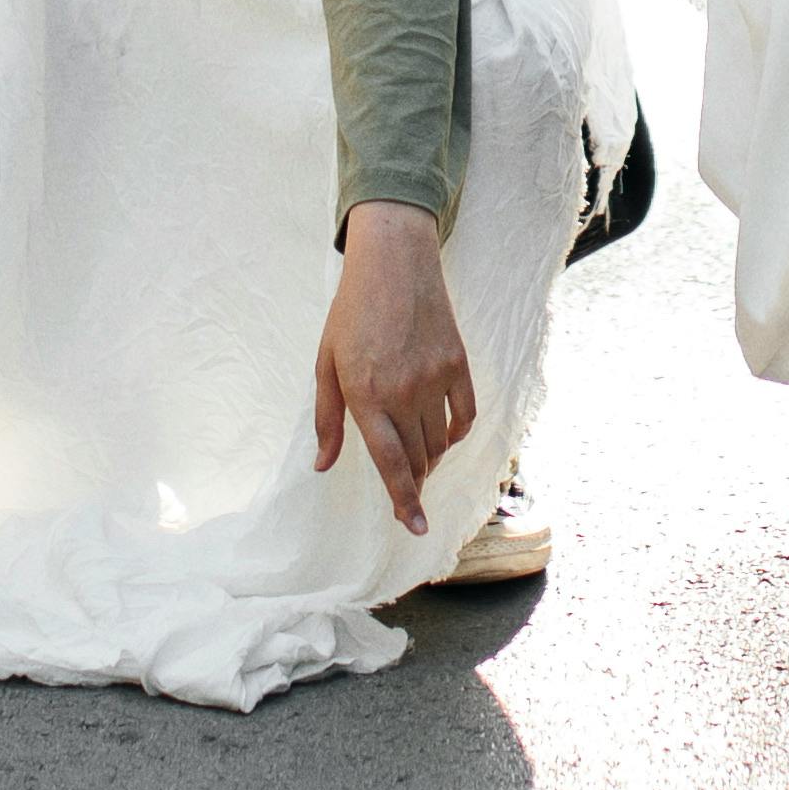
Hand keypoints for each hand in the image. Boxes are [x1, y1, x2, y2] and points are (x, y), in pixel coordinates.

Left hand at [313, 205, 476, 539]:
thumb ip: (327, 419)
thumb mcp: (326, 364)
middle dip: (414, 484)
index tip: (416, 527)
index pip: (390, 464)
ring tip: (418, 462)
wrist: (394, 262)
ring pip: (439, 441)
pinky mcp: (458, 363)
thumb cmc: (351, 312)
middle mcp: (404, 392)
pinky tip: (444, 438)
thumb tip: (323, 465)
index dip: (405, 501)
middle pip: (418, 459)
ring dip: (430, 460)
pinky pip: (464, 416)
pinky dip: (456, 435)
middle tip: (409, 496)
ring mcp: (435, 378)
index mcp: (366, 395)